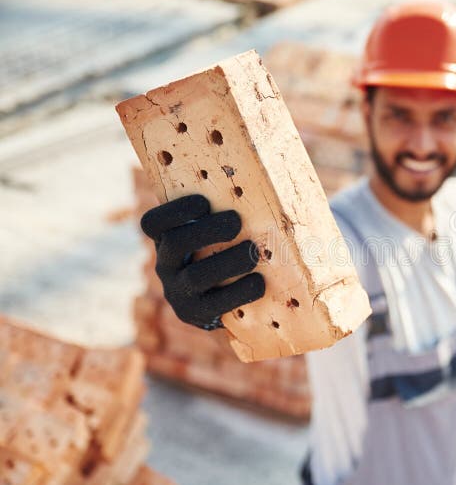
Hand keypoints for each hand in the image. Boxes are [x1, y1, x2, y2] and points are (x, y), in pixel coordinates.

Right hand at [140, 194, 264, 329]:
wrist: (232, 298)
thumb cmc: (233, 248)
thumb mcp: (224, 228)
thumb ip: (231, 206)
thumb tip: (273, 168)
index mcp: (168, 238)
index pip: (153, 223)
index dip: (174, 211)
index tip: (204, 202)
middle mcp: (167, 265)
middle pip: (175, 244)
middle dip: (207, 231)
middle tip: (237, 222)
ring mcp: (180, 292)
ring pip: (195, 277)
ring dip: (227, 262)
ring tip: (254, 252)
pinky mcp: (197, 316)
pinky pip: (215, 306)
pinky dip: (239, 292)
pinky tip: (260, 282)